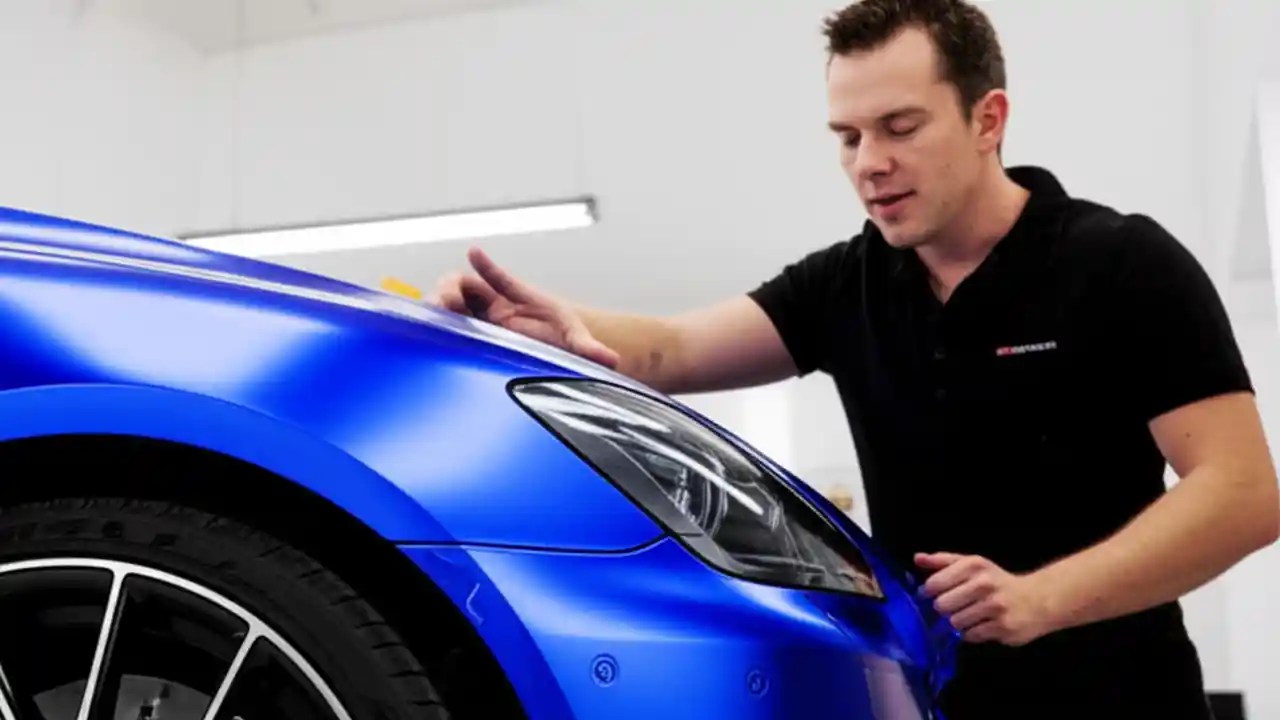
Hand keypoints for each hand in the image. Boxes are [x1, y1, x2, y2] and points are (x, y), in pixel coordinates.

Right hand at [430, 247, 620, 368]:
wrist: (548, 351)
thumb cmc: (559, 338)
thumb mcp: (573, 340)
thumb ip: (588, 348)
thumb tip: (610, 359)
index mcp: (516, 298)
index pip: (499, 279)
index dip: (487, 266)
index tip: (475, 252)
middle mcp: (491, 305)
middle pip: (461, 286)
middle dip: (450, 289)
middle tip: (448, 303)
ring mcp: (474, 320)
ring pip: (446, 305)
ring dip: (435, 307)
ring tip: (432, 318)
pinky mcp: (463, 337)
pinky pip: (440, 327)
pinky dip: (429, 327)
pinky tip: (419, 338)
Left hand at [915, 552, 1056, 646]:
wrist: (1038, 599)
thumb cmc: (997, 581)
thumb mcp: (972, 564)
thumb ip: (942, 561)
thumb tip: (917, 558)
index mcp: (973, 565)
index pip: (934, 583)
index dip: (928, 592)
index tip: (932, 594)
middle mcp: (984, 584)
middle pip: (942, 606)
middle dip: (945, 609)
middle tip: (955, 606)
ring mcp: (994, 607)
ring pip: (955, 622)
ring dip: (959, 622)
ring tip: (971, 615)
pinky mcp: (1002, 627)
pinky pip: (971, 635)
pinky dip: (972, 632)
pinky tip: (982, 624)